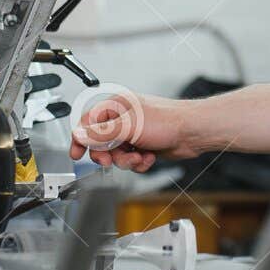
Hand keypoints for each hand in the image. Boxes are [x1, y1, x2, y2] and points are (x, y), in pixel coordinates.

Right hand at [69, 91, 201, 171]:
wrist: (192, 133)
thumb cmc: (168, 120)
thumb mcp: (129, 126)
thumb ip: (102, 132)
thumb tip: (80, 134)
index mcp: (116, 106)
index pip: (88, 122)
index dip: (80, 138)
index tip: (76, 153)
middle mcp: (122, 118)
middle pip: (100, 142)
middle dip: (107, 154)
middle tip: (111, 159)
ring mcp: (133, 133)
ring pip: (116, 154)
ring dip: (126, 161)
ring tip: (138, 158)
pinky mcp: (142, 145)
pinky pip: (130, 160)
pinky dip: (138, 162)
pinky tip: (148, 157)